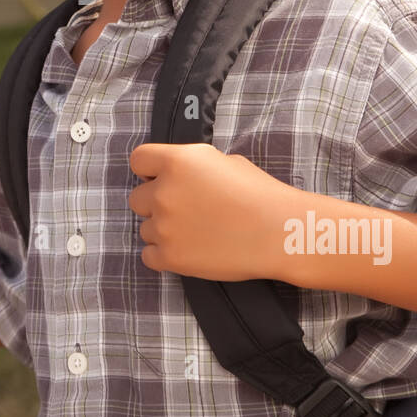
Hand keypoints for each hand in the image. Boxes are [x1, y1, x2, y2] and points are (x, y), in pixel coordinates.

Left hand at [128, 142, 296, 281]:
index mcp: (177, 162)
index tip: (160, 179)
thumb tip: (181, 175)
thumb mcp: (226, 162)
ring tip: (196, 233)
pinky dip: (164, 255)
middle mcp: (164, 192)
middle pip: (137, 198)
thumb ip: (193, 166)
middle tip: (185, 211)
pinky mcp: (170, 257)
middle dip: (155, 203)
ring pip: (145, 229)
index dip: (149, 170)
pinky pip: (148, 256)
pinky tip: (188, 250)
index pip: (139, 159)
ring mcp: (164, 226)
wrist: (279, 232)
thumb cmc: (260, 194)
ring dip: (163, 231)